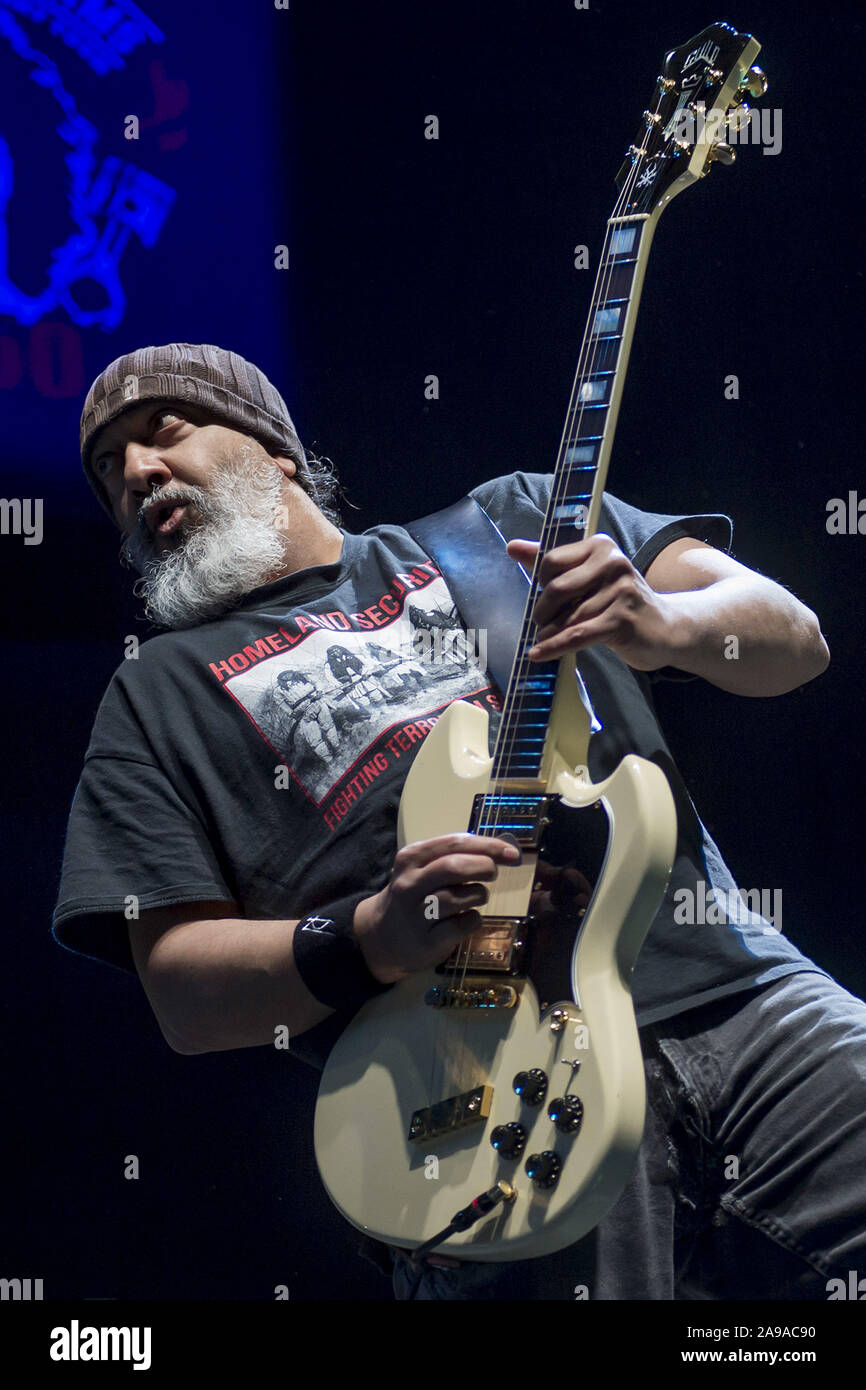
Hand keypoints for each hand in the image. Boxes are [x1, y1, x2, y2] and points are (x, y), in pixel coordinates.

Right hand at [352, 833, 521, 983]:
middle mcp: (410, 884)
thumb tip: (500, 849)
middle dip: (484, 867)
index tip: (511, 853)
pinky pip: (463, 925)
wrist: (380, 936)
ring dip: (479, 895)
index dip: (487, 846)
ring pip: (460, 897)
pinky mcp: (427, 941)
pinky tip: (466, 918)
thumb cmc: (413, 895)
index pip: (454, 843)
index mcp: (411, 858)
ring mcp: (416, 914)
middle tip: (493, 873)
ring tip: (475, 897)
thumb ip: (454, 856)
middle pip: (454, 867)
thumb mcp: (422, 869)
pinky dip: (473, 919)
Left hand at [506, 534, 674, 668]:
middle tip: (540, 624)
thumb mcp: (588, 576)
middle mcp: (613, 562)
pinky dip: (555, 647)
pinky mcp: (623, 619)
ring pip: (568, 616)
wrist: (665, 627)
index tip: (544, 597)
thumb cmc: (618, 601)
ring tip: (544, 640)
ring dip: (550, 633)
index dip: (540, 583)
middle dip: (542, 611)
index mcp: (600, 546)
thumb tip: (512, 546)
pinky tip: (538, 654)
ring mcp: (621, 591)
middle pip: (557, 588)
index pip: (551, 560)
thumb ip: (551, 562)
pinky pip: (578, 634)